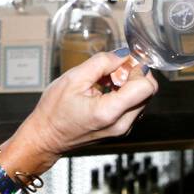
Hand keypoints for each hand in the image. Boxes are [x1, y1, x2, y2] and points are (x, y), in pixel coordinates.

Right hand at [13, 51, 158, 169]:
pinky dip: (125, 94)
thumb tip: (123, 55)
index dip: (138, 68)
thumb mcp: (73, 78)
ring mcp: (122, 129)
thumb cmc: (53, 112)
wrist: (45, 138)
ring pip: (143, 98)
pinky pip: (133, 106)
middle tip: (112, 69)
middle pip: (148, 92)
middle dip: (134, 74)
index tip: (123, 61)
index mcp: (110, 112)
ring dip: (130, 84)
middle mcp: (121, 124)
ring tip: (105, 80)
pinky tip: (106, 90)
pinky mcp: (120, 130)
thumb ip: (102, 63)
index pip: (146, 87)